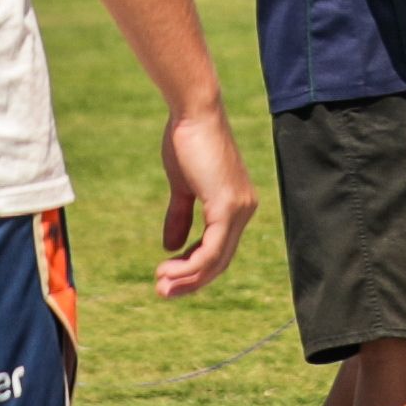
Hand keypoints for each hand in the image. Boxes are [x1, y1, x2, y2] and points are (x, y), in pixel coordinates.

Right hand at [151, 105, 256, 296]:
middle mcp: (245, 208)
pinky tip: (168, 271)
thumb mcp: (182, 186)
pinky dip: (191, 266)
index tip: (167, 277)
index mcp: (238, 204)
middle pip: (221, 260)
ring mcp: (240, 209)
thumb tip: (171, 248)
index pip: (221, 249)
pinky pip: (212, 250)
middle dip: (191, 280)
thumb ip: (180, 215)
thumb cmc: (186, 141)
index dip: (194, 268)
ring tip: (160, 286)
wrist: (193, 114)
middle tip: (162, 292)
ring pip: (217, 260)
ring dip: (187, 278)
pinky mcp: (228, 207)